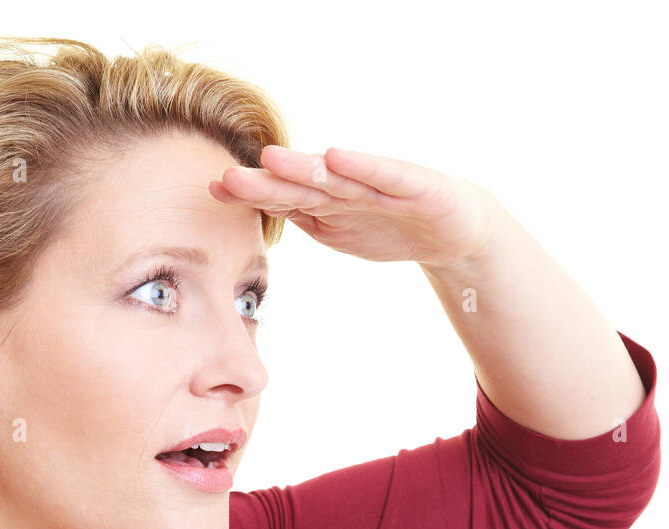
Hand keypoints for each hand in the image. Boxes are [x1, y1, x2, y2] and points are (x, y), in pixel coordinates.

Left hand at [208, 145, 500, 271]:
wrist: (456, 229)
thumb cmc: (393, 225)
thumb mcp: (341, 232)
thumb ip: (305, 219)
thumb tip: (261, 213)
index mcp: (329, 201)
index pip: (283, 196)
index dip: (251, 194)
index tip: (213, 189)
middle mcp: (349, 186)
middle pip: (301, 185)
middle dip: (265, 182)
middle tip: (227, 177)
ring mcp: (380, 184)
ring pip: (337, 178)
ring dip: (303, 168)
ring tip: (270, 160)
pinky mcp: (413, 185)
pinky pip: (384, 175)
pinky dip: (362, 166)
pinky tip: (338, 157)